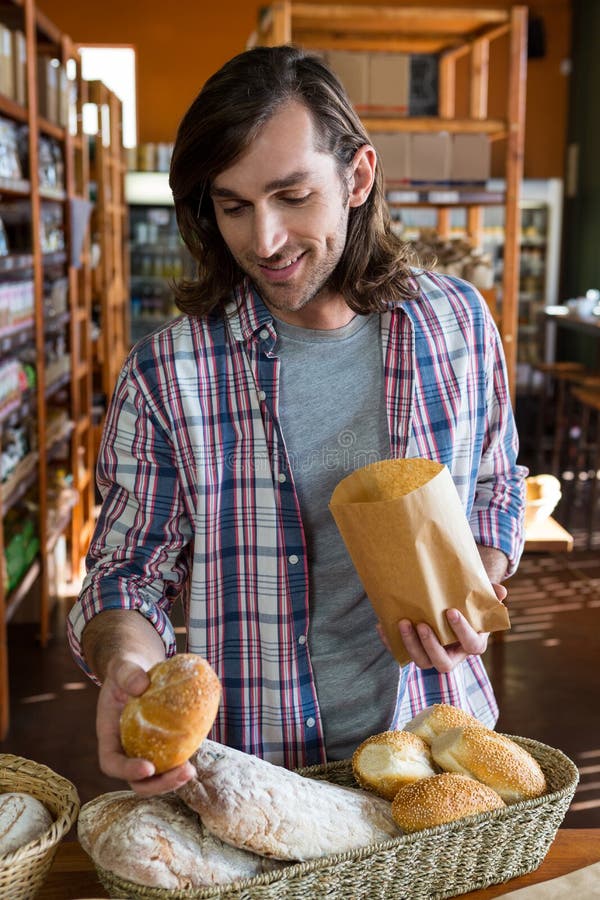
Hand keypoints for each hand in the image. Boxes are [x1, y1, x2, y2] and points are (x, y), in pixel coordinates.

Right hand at [96, 658, 195, 795]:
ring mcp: (145, 749)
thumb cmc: (125, 669)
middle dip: (157, 784)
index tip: (147, 767)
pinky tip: (199, 755)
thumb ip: (126, 673)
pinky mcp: (163, 744)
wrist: (138, 670)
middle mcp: (126, 748)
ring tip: (191, 771)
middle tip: (180, 773)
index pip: (111, 762)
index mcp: (109, 735)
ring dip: (173, 780)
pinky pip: (171, 759)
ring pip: (156, 776)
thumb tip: (141, 686)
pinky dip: (182, 762)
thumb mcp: (122, 667)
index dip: (127, 771)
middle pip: (136, 780)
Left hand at [381, 583, 507, 672]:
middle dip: (430, 645)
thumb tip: (501, 591)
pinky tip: (383, 625)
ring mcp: (433, 656)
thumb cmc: (467, 603)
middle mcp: (453, 655)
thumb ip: (489, 595)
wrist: (450, 606)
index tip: (451, 612)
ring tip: (402, 623)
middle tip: (421, 624)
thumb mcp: (478, 597)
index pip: (472, 645)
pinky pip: (401, 653)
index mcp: (473, 643)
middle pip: (443, 663)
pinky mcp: (415, 652)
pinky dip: (391, 642)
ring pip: (421, 662)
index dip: (462, 631)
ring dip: (410, 644)